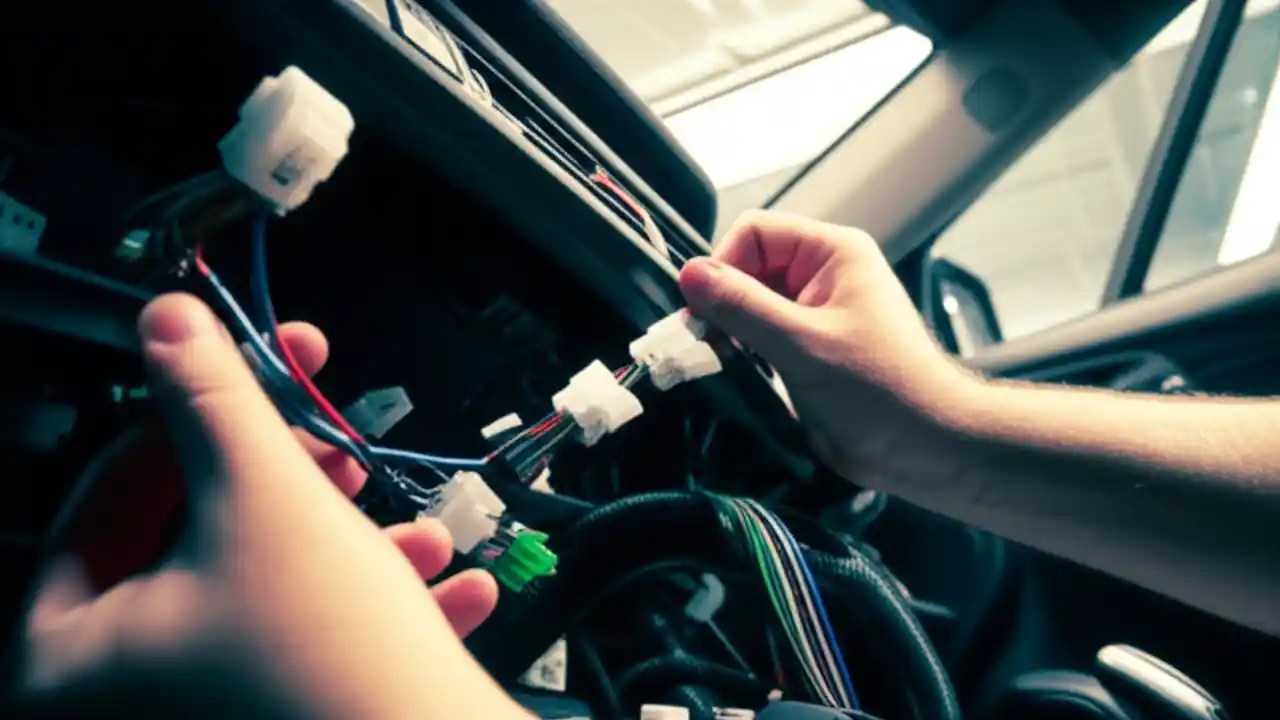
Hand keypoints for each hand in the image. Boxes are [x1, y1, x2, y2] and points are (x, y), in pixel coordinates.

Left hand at [17, 294, 527, 718]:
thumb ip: (206, 396)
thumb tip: (167, 323)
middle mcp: (128, 697)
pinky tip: (445, 580)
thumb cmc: (329, 666)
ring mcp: (210, 712)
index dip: (191, 413)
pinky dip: (381, 605)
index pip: (109, 491)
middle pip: (199, 537)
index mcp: (72, 654)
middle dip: (292, 484)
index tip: (255, 369)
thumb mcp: (263, 494)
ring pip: (275, 588)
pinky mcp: (286, 719)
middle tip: (335, 444)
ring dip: (352, 543)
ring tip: (412, 526)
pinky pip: (323, 641)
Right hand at [680, 211, 979, 484]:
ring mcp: (816, 314)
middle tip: (709, 342)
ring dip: (731, 331)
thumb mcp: (803, 345)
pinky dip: (743, 354)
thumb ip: (742, 307)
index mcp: (834, 253)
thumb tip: (690, 274)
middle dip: (723, 302)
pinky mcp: (808, 351)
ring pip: (749, 305)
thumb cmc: (884, 393)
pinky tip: (742, 375)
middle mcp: (824, 276)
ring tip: (727, 361)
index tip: (704, 309)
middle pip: (748, 268)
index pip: (755, 232)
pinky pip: (760, 338)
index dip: (724, 265)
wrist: (925, 449)